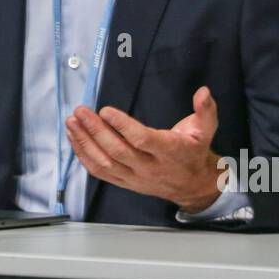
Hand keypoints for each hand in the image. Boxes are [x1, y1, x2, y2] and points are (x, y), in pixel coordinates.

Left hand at [65, 86, 222, 211]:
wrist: (193, 186)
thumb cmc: (194, 152)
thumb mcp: (206, 130)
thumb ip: (205, 110)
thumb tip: (203, 92)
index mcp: (169, 151)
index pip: (142, 139)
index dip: (122, 126)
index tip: (105, 110)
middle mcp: (149, 167)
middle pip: (118, 150)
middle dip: (96, 131)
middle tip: (80, 112)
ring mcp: (134, 177)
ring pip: (105, 162)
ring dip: (85, 142)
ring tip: (72, 123)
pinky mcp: (124, 182)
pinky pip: (100, 172)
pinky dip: (84, 156)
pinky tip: (74, 139)